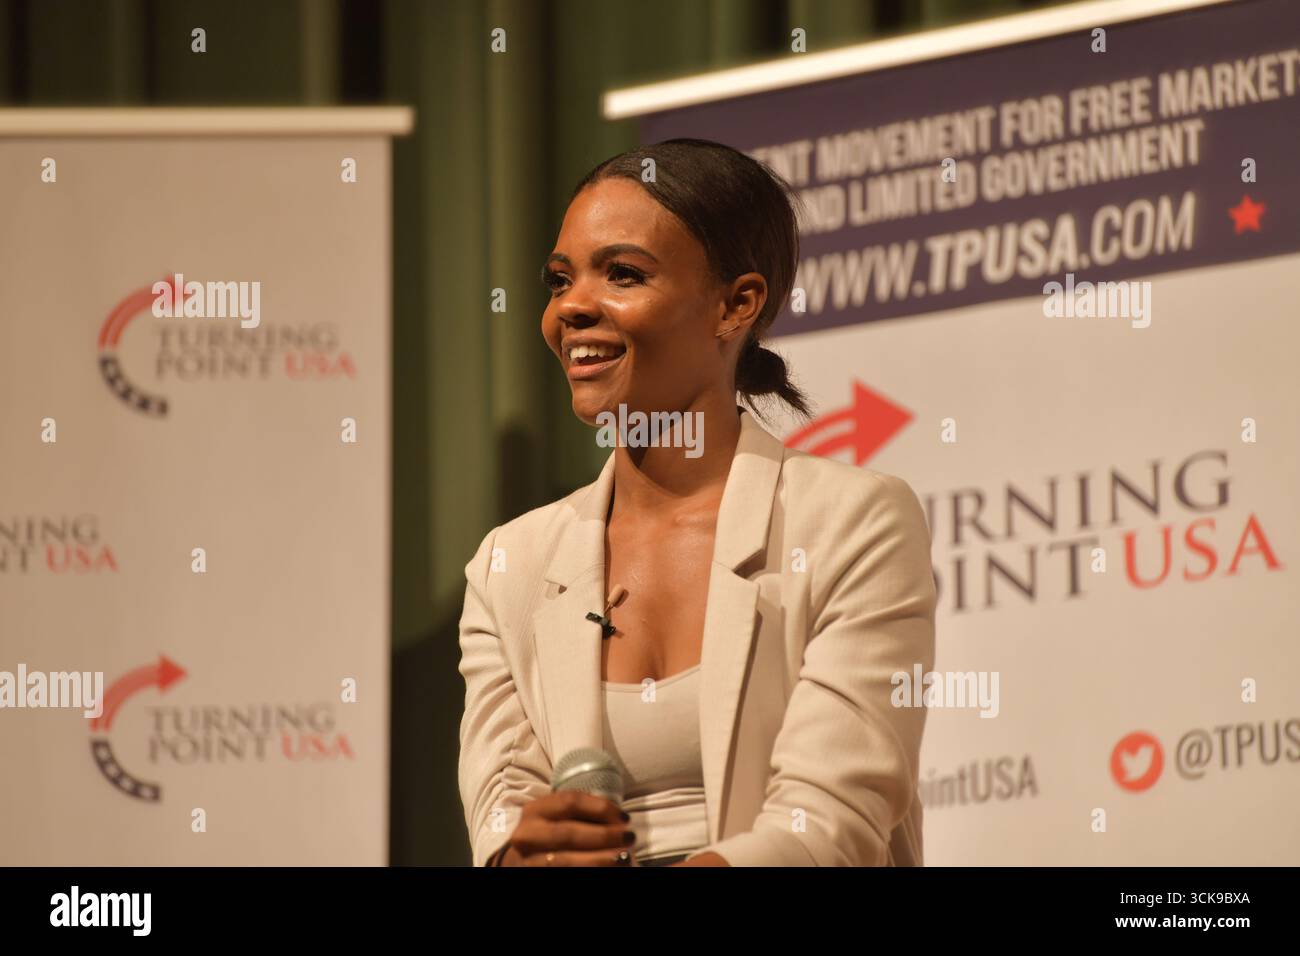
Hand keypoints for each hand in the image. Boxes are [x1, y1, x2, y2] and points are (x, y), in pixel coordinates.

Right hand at [496, 791, 636, 865]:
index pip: (570, 801)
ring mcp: (528, 860)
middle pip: (569, 833)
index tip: (624, 817)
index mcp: (535, 811)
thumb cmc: (551, 835)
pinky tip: (607, 869)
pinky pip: (564, 873)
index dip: (601, 808)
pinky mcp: (533, 875)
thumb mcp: (561, 818)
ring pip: (565, 860)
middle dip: (603, 836)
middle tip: (629, 839)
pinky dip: (589, 871)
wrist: (524, 860)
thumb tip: (620, 821)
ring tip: (623, 858)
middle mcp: (527, 834)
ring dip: (598, 859)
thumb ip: (584, 816)